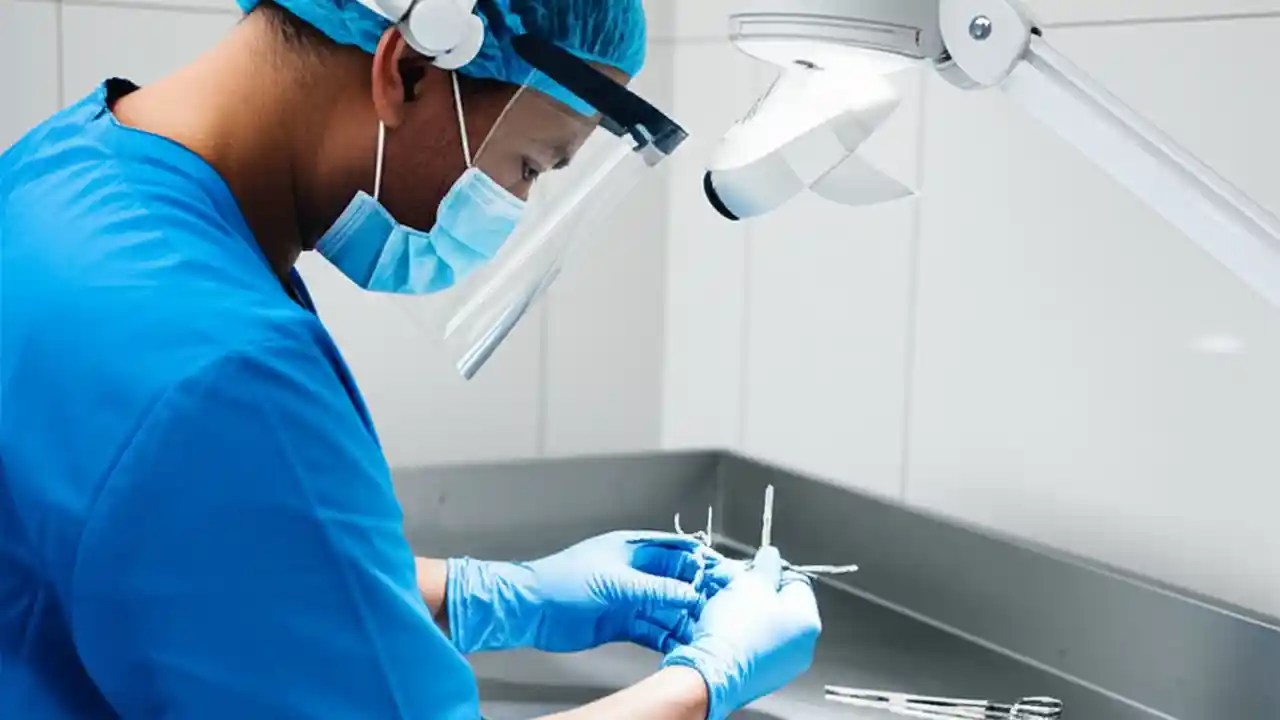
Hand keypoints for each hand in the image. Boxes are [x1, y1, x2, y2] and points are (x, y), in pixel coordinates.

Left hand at [447, 531, 724, 654]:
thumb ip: (655, 589)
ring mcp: (628, 598)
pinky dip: (666, 637)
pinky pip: (651, 629)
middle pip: (675, 581)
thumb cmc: (562, 582)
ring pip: (665, 608)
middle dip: (696, 594)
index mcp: (631, 548)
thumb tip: (689, 593)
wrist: (530, 610)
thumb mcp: (615, 582)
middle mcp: (633, 572)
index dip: (698, 561)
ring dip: (682, 620)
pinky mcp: (621, 623)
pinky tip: (681, 645)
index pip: (675, 550)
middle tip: (718, 609)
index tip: (720, 574)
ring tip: (704, 633)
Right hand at [661, 547, 821, 719]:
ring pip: (768, 626)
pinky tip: (726, 632)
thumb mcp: (751, 583)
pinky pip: (757, 647)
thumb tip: (771, 555)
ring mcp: (784, 666)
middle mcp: (803, 647)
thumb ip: (766, 565)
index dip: (771, 571)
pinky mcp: (763, 678)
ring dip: (749, 614)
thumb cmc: (735, 630)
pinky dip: (743, 637)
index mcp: (808, 621)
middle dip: (758, 593)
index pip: (796, 581)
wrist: (712, 673)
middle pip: (782, 605)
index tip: (751, 570)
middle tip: (736, 589)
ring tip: (727, 610)